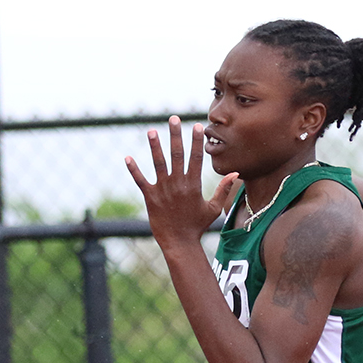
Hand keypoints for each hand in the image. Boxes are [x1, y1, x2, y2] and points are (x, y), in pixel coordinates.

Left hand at [127, 116, 239, 247]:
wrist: (180, 243)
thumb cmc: (198, 226)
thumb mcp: (214, 208)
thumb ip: (223, 190)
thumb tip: (235, 173)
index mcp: (193, 184)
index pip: (196, 157)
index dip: (196, 141)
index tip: (196, 125)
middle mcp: (178, 184)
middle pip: (177, 154)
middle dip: (175, 135)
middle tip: (172, 119)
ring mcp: (163, 190)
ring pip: (158, 163)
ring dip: (155, 146)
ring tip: (151, 131)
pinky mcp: (150, 197)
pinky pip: (140, 180)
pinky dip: (134, 170)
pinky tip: (128, 158)